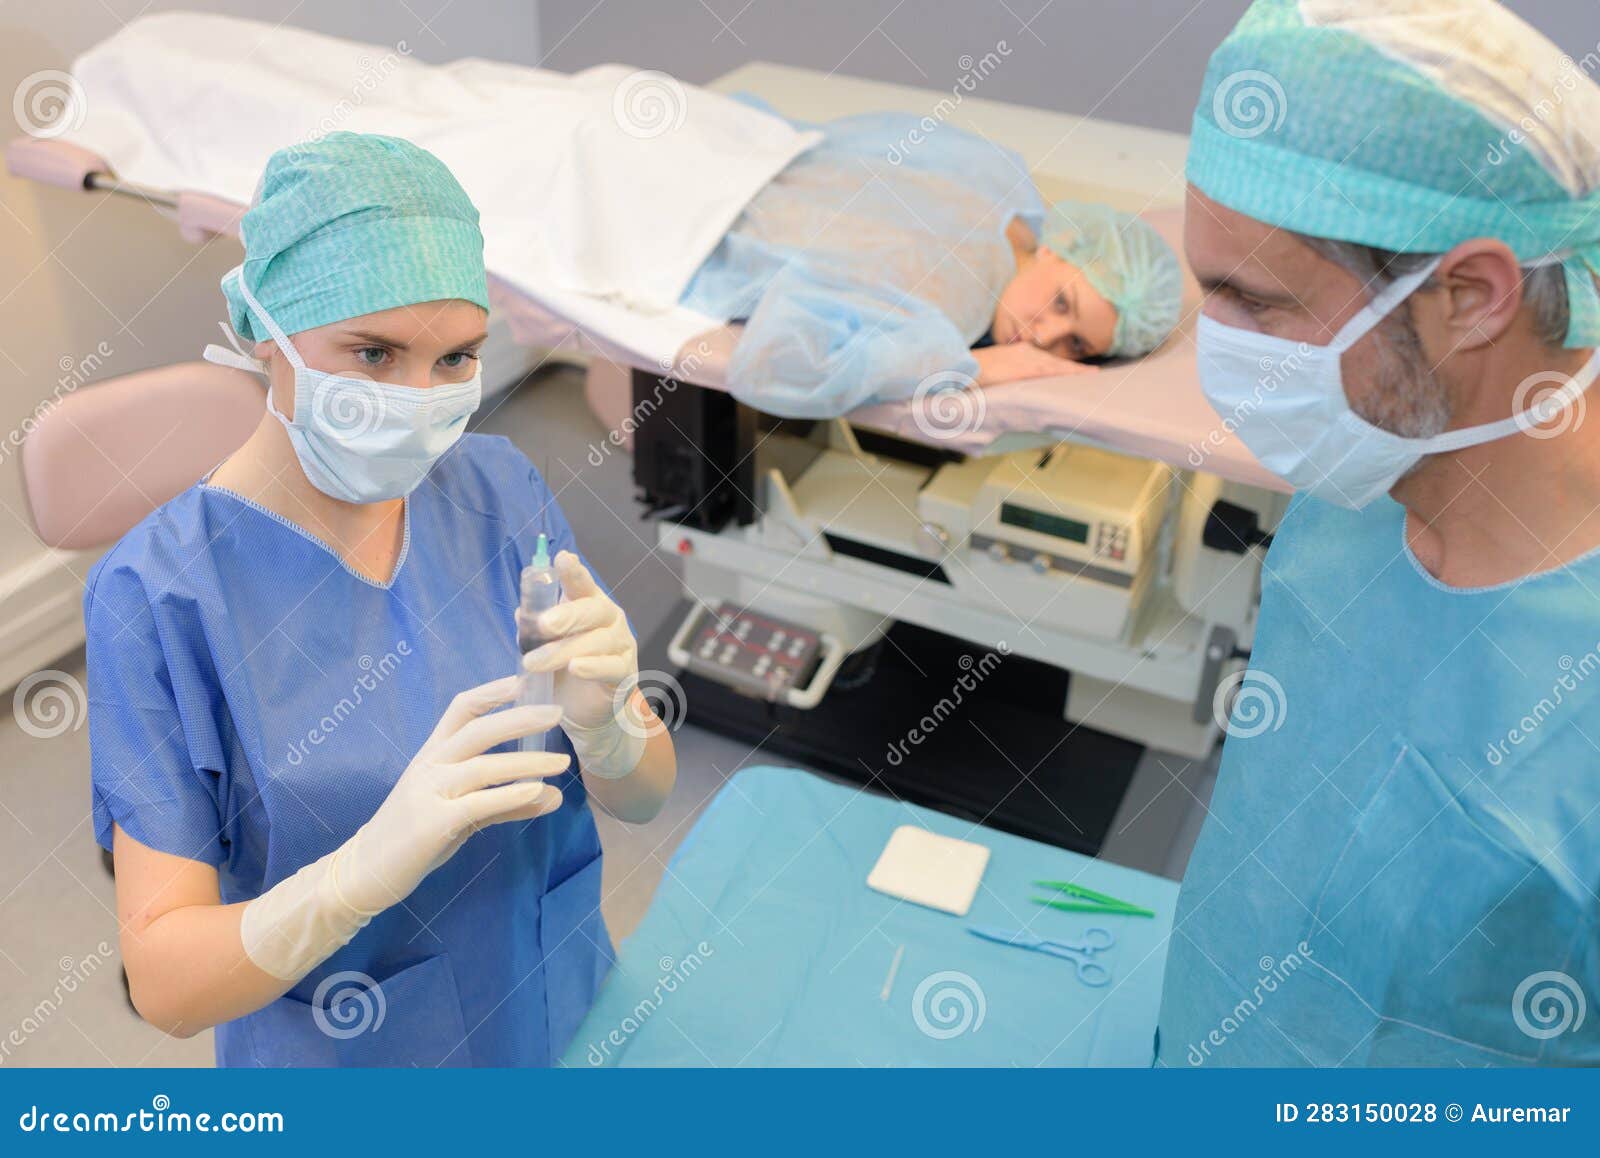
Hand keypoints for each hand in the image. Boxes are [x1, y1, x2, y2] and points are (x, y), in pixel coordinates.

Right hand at [333, 677, 568, 913]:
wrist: (365, 872)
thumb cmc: (415, 837)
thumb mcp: (462, 813)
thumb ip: (506, 803)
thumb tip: (554, 796)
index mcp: (433, 755)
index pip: (461, 709)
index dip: (493, 692)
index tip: (526, 681)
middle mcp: (430, 766)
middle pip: (477, 730)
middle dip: (519, 717)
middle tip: (558, 712)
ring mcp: (428, 793)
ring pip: (482, 767)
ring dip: (526, 762)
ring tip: (562, 762)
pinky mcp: (432, 822)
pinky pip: (476, 803)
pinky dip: (509, 795)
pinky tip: (536, 792)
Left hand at [520, 551, 646, 779]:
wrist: (586, 711)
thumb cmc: (565, 671)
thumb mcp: (545, 646)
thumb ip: (534, 628)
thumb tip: (521, 611)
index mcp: (588, 605)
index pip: (581, 584)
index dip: (573, 571)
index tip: (562, 559)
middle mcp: (609, 620)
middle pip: (592, 609)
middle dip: (567, 615)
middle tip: (543, 624)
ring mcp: (620, 645)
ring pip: (596, 641)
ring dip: (563, 650)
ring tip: (535, 662)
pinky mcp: (624, 673)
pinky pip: (611, 667)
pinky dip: (592, 666)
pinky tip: (575, 668)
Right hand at [974, 343, 1099, 387]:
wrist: (964, 367)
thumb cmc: (973, 371)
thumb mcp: (993, 370)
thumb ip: (1006, 374)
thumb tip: (1011, 382)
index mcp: (1018, 351)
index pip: (1045, 359)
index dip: (1062, 365)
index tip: (1076, 370)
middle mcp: (1026, 351)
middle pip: (1055, 361)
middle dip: (1074, 368)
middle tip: (1094, 373)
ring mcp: (1027, 359)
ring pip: (1057, 365)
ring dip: (1076, 371)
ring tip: (1093, 375)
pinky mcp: (1026, 368)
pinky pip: (1052, 370)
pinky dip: (1067, 372)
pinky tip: (1080, 376)